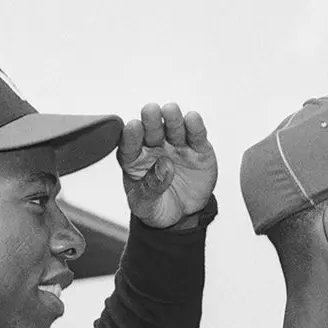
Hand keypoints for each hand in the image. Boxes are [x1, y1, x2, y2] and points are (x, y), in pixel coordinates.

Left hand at [119, 102, 217, 228]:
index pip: (130, 145)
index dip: (131, 135)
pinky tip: (192, 118)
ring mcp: (176, 145)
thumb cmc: (156, 207)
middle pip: (151, 130)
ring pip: (174, 128)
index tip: (133, 127)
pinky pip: (196, 135)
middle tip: (150, 110)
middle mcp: (154, 147)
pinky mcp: (198, 149)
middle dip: (151, 120)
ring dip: (172, 118)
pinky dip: (195, 126)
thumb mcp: (145, 206)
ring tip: (170, 111)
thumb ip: (150, 188)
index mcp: (134, 159)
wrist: (182, 217)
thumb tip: (164, 167)